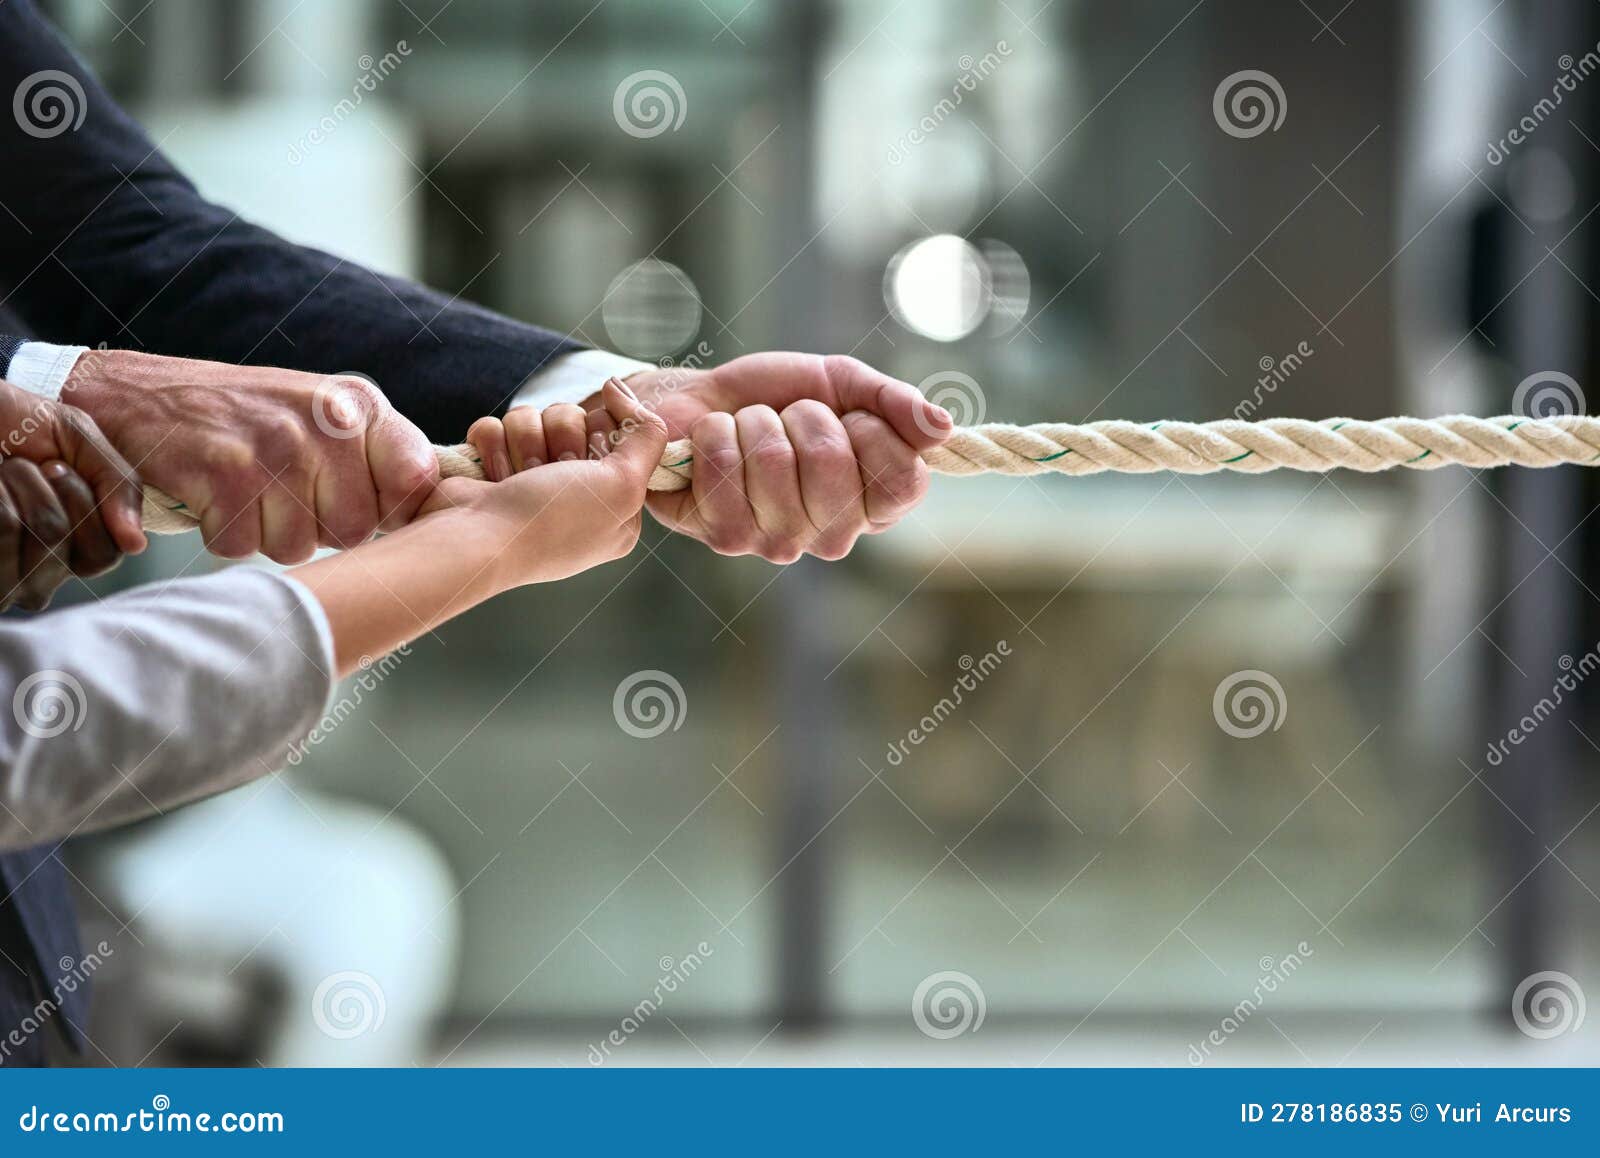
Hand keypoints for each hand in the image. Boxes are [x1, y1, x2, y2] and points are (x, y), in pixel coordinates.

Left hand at [0, 378, 144, 610]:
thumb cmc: (16, 425)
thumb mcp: (81, 439)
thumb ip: (120, 486)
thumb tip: (136, 544)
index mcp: (76, 546)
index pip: (104, 555)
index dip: (85, 505)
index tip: (56, 466)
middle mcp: (42, 572)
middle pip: (72, 548)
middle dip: (51, 490)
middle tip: (24, 465)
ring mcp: (8, 576)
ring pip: (42, 538)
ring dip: (20, 484)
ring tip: (0, 472)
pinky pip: (4, 532)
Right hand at [64, 350, 437, 562]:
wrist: (134, 394)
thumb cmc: (241, 417)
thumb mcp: (321, 414)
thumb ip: (375, 454)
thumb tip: (425, 508)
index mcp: (358, 405)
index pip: (417, 477)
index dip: (392, 509)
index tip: (364, 507)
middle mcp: (326, 421)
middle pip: (355, 530)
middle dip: (317, 529)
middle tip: (279, 494)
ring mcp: (277, 446)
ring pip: (299, 545)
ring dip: (266, 533)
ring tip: (244, 490)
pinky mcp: (227, 474)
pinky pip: (244, 545)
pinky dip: (223, 534)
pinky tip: (212, 496)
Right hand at [431, 378, 668, 584]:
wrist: (478, 541)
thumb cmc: (554, 521)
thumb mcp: (624, 486)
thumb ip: (647, 437)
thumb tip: (621, 388)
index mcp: (615, 503)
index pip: (619, 434)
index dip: (604, 435)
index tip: (591, 458)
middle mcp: (575, 491)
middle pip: (578, 418)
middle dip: (564, 437)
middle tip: (555, 469)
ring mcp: (531, 479)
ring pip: (537, 417)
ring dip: (526, 441)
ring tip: (519, 478)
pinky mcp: (494, 466)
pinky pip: (498, 423)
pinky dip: (493, 444)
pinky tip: (494, 476)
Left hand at [501, 353, 951, 562]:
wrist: (698, 400)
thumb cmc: (773, 397)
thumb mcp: (842, 383)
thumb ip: (895, 402)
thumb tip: (942, 427)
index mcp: (874, 502)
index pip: (903, 482)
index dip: (874, 433)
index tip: (850, 416)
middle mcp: (834, 534)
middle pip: (836, 469)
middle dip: (806, 418)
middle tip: (790, 418)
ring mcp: (781, 542)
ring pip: (776, 465)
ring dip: (756, 425)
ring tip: (749, 429)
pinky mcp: (729, 538)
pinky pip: (727, 473)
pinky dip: (716, 437)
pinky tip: (714, 443)